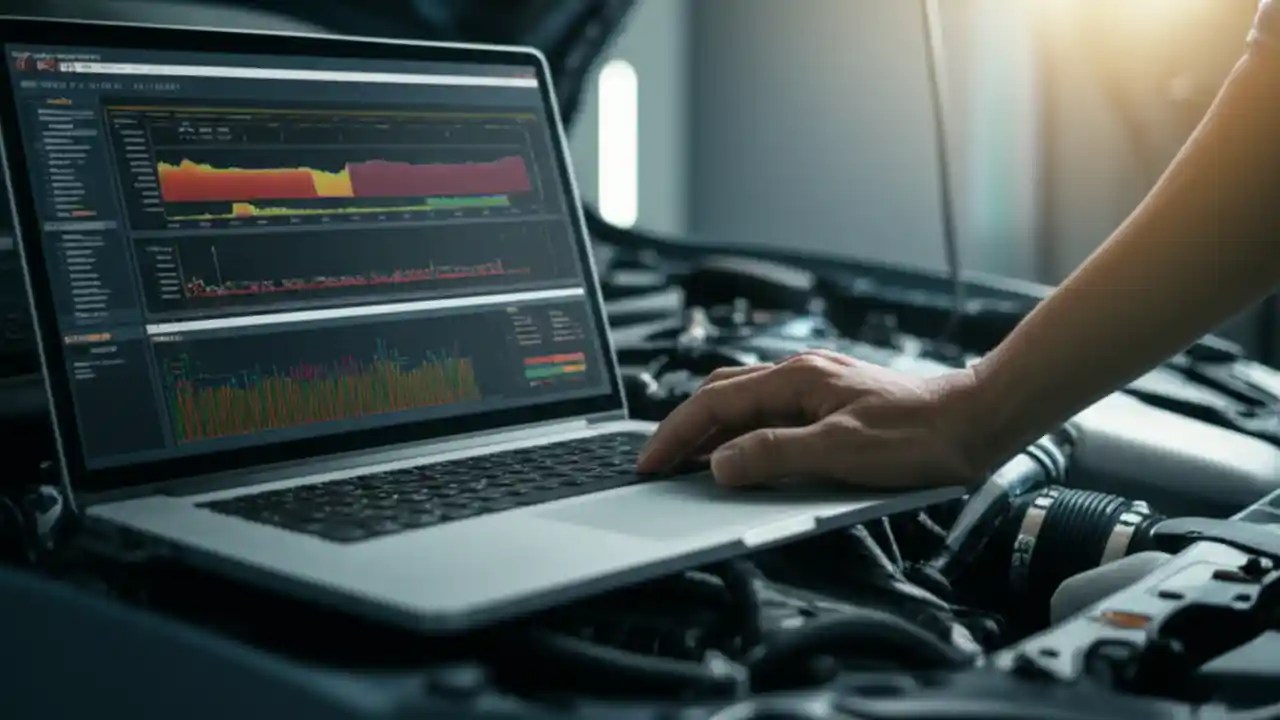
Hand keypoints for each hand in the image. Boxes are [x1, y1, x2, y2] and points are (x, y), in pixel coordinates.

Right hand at [635, 351, 989, 488]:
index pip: (713, 402)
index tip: (650, 461)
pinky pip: (768, 415)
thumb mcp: (841, 452)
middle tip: (657, 464)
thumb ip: (775, 455)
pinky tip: (741, 456)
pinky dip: (740, 435)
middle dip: (683, 429)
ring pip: (742, 404)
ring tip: (687, 465)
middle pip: (719, 395)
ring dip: (710, 433)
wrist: (974, 422)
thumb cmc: (920, 434)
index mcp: (795, 379)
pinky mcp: (829, 404)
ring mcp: (814, 387)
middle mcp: (800, 375)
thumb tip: (720, 464)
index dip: (676, 434)